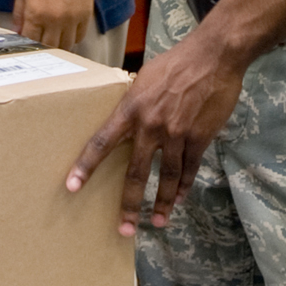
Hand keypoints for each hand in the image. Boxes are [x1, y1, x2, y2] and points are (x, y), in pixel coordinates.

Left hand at [12, 0, 97, 49]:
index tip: (26, 43)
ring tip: (54, 40)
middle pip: (48, 47)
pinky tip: (67, 32)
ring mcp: (72, 18)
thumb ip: (19, 11)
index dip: (27, 44)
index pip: (29, 40)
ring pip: (66, 45)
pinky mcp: (86, 14)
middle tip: (40, 44)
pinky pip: (80, 36)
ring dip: (59, 46)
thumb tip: (17, 29)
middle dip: (42, 48)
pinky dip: (73, 38)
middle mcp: (54, 19)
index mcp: (35, 13)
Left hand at [64, 30, 247, 235]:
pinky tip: (179, 199)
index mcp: (131, 108)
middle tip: (124, 228)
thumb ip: (134, 103)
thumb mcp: (144, 77)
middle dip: (130, 204)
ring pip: (167, 177)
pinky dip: (185, 186)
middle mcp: (151, 125)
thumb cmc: (176, 62)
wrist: (214, 56)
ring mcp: (177, 134)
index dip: (85, 166)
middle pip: (136, 172)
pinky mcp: (199, 137)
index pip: (102, 141)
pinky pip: (190, 168)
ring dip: (163, 203)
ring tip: (158, 222)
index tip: (72, 187)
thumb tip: (126, 120)